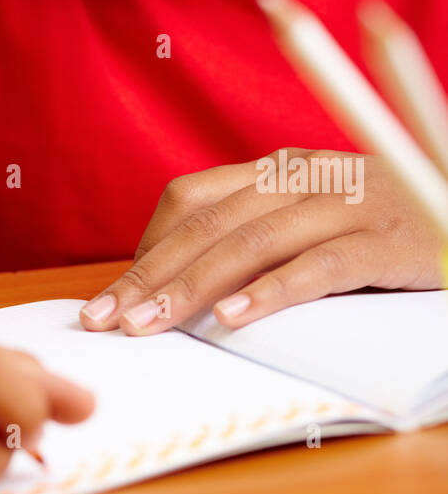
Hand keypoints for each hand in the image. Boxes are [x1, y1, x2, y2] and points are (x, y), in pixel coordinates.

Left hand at [81, 150, 444, 335]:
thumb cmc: (381, 225)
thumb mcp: (313, 217)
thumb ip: (261, 235)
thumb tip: (188, 285)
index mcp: (278, 169)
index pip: (193, 199)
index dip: (148, 246)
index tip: (111, 296)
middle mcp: (303, 176)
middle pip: (209, 223)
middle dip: (151, 274)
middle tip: (108, 320)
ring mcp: (345, 205)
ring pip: (252, 242)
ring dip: (193, 285)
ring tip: (152, 324)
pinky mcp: (385, 241)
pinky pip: (319, 267)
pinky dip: (271, 291)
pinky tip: (233, 319)